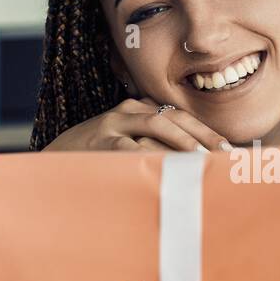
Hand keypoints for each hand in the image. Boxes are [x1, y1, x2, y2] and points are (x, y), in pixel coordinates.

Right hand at [42, 97, 230, 151]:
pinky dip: (159, 158)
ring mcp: (114, 125)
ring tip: (210, 160)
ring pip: (160, 128)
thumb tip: (191, 165)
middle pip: (176, 118)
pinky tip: (176, 170)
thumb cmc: (92, 159)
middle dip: (204, 136)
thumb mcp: (122, 145)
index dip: (206, 132)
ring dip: (188, 144)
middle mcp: (127, 111)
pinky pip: (137, 149)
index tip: (230, 149)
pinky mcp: (103, 142)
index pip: (179, 116)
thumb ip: (150, 146)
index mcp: (135, 110)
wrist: (50, 164)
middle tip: (228, 156)